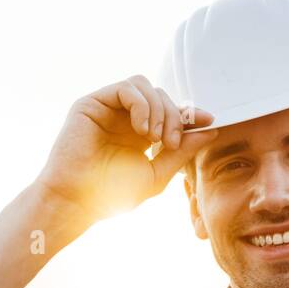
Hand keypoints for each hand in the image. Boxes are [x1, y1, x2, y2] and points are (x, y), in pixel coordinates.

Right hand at [35, 74, 217, 222]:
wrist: (77, 202)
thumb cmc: (112, 195)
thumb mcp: (156, 174)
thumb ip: (181, 152)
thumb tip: (211, 130)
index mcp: (139, 134)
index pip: (169, 111)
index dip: (190, 113)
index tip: (209, 120)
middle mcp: (123, 118)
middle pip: (160, 95)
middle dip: (174, 116)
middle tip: (170, 143)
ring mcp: (107, 108)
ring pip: (144, 85)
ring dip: (158, 109)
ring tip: (154, 138)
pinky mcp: (92, 103)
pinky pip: (126, 87)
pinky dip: (141, 105)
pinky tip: (141, 130)